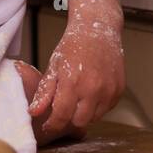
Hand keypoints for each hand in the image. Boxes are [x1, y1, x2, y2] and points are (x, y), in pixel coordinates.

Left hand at [28, 19, 124, 138]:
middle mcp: (92, 88)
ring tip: (79, 95)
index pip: (61, 116)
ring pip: (94, 118)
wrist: (97, 28)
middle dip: (69, 117)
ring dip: (85, 113)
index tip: (48, 124)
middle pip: (79, 121)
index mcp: (72, 81)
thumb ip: (44, 91)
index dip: (53, 124)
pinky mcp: (119, 89)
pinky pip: (107, 109)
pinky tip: (92, 91)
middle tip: (65, 105)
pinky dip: (98, 106)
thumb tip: (33, 112)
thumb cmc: (73, 46)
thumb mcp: (54, 65)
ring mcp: (108, 90)